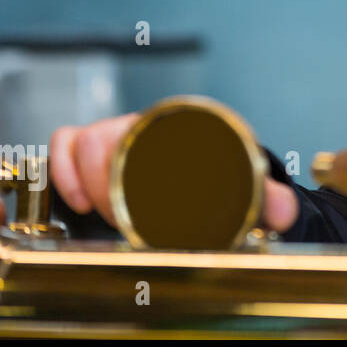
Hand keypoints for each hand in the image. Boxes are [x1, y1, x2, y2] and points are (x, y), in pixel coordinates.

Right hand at [49, 114, 299, 233]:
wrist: (211, 174)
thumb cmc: (224, 178)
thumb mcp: (247, 190)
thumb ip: (268, 200)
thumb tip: (284, 212)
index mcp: (180, 127)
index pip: (139, 129)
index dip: (124, 168)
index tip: (129, 208)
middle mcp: (145, 126)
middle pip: (103, 139)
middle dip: (106, 186)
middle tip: (123, 220)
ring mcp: (118, 134)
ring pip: (81, 141)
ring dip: (85, 181)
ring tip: (106, 213)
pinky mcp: (95, 148)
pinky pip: (64, 143)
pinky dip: (62, 169)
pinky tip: (78, 201)